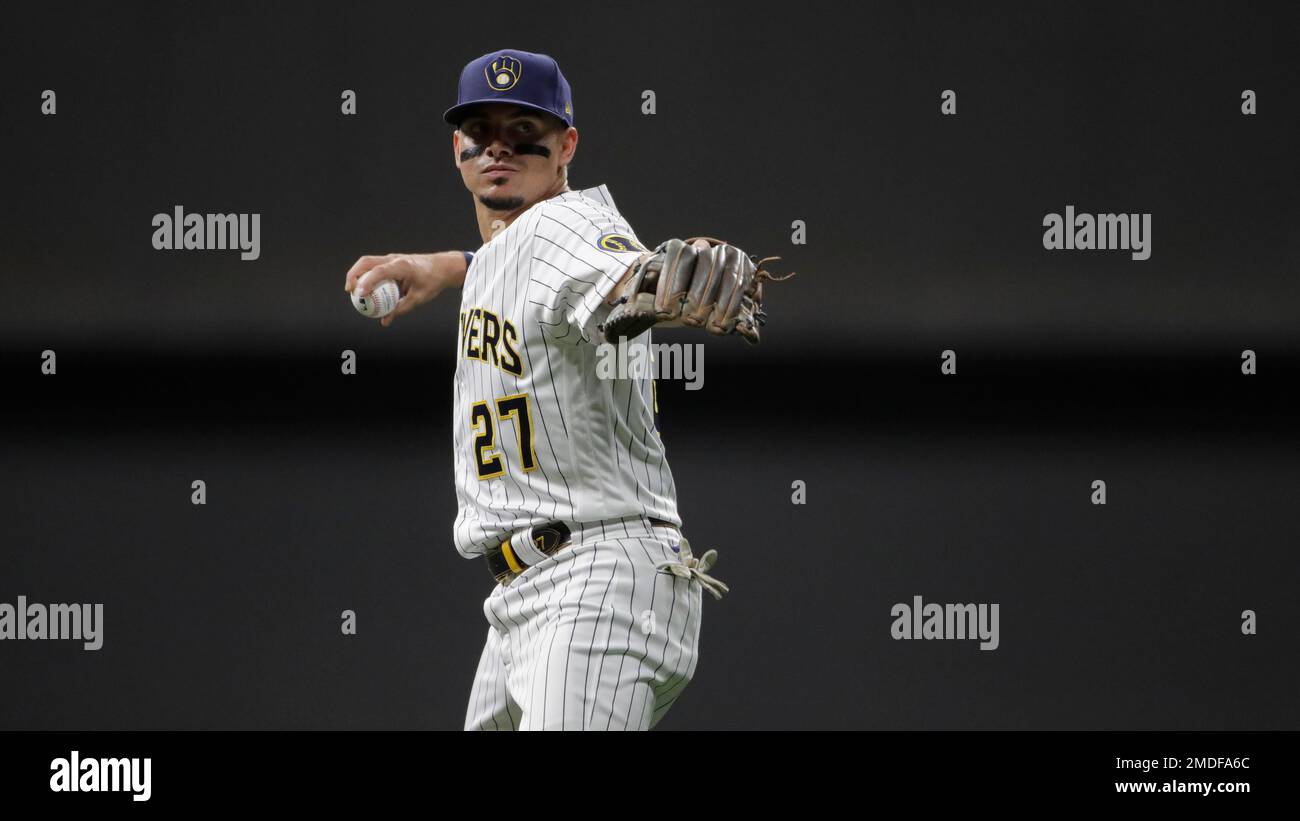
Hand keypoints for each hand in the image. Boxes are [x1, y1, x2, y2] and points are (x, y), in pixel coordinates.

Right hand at [344, 252, 466, 326]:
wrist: (442, 267)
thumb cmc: (433, 281)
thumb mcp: (419, 298)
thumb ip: (401, 309)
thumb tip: (384, 321)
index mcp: (402, 266)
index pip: (380, 272)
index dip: (367, 282)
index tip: (359, 295)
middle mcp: (394, 259)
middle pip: (366, 262)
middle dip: (354, 275)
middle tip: (350, 292)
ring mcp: (391, 258)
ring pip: (367, 262)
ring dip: (357, 275)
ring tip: (353, 292)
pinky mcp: (390, 261)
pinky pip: (374, 268)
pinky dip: (366, 277)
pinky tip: (364, 291)